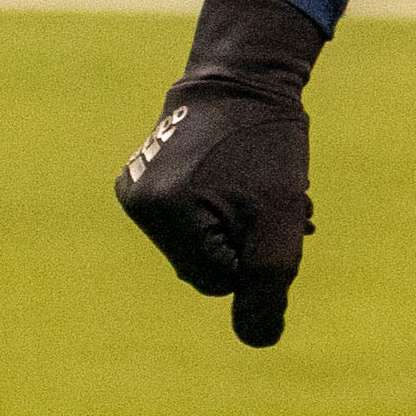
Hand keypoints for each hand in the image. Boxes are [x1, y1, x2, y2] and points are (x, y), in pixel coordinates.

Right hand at [115, 0, 324, 343]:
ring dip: (236, 227)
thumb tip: (259, 341)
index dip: (257, 251)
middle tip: (277, 199)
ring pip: (197, 244)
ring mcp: (135, 191)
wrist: (245, 75)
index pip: (218, 281)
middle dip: (246, 240)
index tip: (272, 209)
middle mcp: (138, 205)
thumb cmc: (268, 145)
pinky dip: (217, 210)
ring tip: (258, 187)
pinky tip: (235, 179)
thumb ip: (269, 285)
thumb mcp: (280, 218)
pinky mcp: (142, 179)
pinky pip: (184, 220)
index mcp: (164, 215)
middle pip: (205, 265)